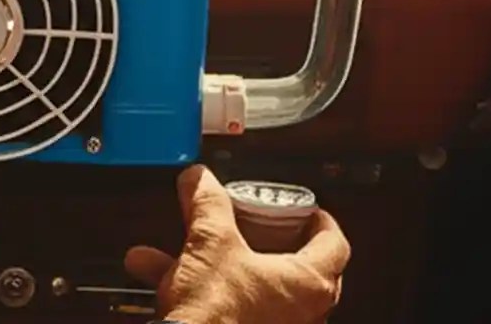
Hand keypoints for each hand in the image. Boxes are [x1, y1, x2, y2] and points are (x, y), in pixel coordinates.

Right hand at [124, 165, 349, 323]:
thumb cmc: (217, 313)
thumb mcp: (210, 243)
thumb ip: (208, 204)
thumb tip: (200, 179)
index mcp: (308, 283)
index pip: (335, 245)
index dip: (322, 222)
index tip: (308, 210)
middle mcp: (302, 314)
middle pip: (298, 269)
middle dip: (271, 244)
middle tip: (258, 228)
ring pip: (252, 288)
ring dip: (216, 264)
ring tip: (182, 248)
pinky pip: (227, 308)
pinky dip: (198, 289)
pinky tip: (155, 273)